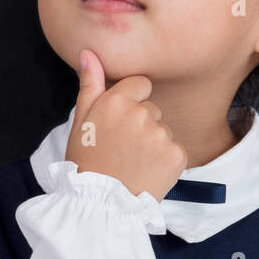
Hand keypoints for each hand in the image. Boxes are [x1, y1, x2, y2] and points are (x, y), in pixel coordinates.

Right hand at [64, 48, 186, 201]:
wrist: (101, 205)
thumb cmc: (87, 162)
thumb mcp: (81, 121)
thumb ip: (89, 84)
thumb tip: (88, 52)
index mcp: (116, 102)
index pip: (140, 84)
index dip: (130, 101)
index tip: (119, 122)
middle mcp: (141, 114)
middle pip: (151, 108)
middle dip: (141, 123)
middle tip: (122, 148)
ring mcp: (161, 135)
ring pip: (162, 129)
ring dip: (153, 143)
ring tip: (132, 162)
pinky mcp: (177, 155)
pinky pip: (174, 149)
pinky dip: (165, 160)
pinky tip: (147, 171)